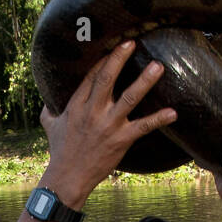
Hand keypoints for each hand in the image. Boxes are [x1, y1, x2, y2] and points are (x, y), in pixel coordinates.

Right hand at [39, 41, 176, 205]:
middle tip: (132, 42)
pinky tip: (173, 112)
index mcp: (76, 105)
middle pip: (106, 79)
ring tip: (158, 66)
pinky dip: (158, 119)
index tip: (114, 46)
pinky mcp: (121, 140)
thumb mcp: (49, 124)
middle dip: (119, 59)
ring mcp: (108, 126)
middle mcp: (92, 112)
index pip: (91, 76)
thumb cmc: (59, 151)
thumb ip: (49, 108)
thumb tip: (48, 98)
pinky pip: (143, 127)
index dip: (103, 60)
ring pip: (129, 98)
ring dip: (145, 81)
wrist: (67, 178)